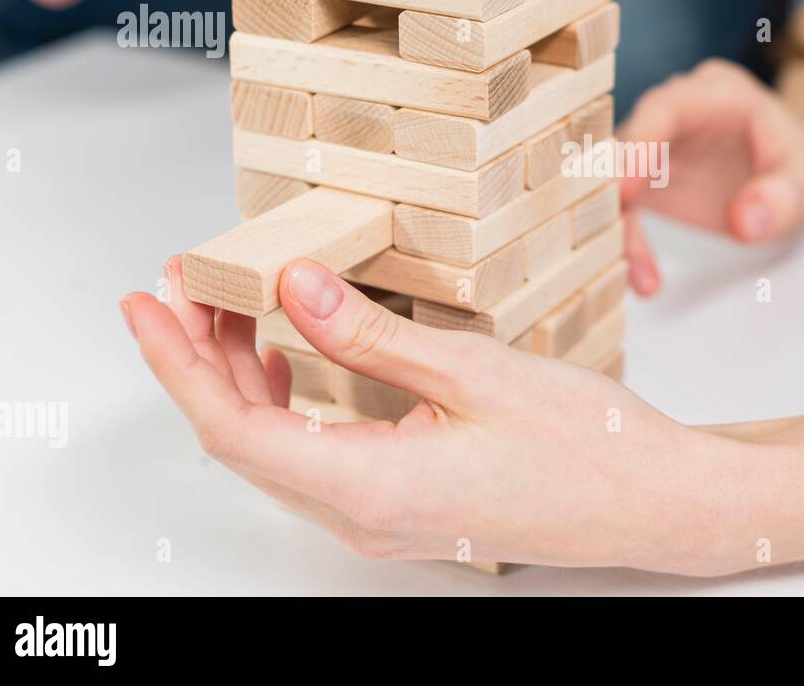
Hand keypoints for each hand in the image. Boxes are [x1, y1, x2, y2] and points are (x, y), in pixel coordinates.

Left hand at [120, 257, 759, 574]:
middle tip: (180, 285)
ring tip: (226, 308)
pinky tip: (288, 359)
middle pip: (242, 439)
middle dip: (200, 358)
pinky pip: (313, 458)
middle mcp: (364, 517)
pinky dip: (284, 402)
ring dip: (239, 376)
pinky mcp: (402, 506)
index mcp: (373, 487)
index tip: (150, 302)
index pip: (234, 428)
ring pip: (275, 448)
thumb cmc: (587, 445)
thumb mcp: (476, 370)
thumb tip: (294, 287)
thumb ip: (372, 334)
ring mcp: (381, 518)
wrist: (654, 501)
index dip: (179, 363)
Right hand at [617, 59, 803, 295]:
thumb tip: (744, 223)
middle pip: (627, 146)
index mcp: (716, 93)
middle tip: (615, 249)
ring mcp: (660, 145)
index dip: (637, 146)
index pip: (664, 108)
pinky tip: (645, 281)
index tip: (621, 192)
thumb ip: (782, 196)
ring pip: (615, 181)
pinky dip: (629, 243)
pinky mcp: (651, 179)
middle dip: (615, 199)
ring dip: (619, 231)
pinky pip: (625, 208)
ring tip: (643, 283)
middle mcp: (678, 112)